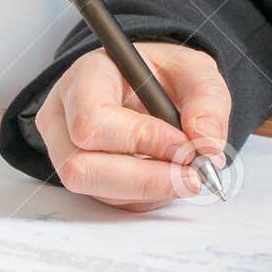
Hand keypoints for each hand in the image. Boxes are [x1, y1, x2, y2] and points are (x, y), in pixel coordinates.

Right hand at [35, 43, 230, 211]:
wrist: (150, 84)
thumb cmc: (163, 73)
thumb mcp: (195, 70)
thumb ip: (207, 101)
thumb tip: (209, 147)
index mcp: (86, 76)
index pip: (92, 120)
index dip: (139, 139)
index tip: (184, 146)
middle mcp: (63, 116)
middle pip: (81, 166)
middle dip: (145, 178)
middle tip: (192, 177)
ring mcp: (64, 150)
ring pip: (95, 189)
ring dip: (148, 190)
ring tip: (185, 175)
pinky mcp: (82, 176)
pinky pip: (110, 201)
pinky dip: (146, 196)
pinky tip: (166, 175)